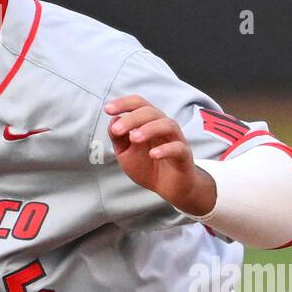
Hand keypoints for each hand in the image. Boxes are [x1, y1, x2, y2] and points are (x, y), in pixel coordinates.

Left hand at [105, 95, 215, 215]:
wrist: (168, 188)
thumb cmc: (147, 166)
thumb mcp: (125, 153)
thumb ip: (118, 138)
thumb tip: (113, 120)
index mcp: (148, 122)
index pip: (139, 104)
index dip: (124, 103)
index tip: (108, 109)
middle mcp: (163, 126)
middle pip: (151, 112)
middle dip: (132, 118)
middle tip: (117, 130)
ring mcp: (175, 140)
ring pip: (166, 125)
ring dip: (149, 129)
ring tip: (134, 138)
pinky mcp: (184, 156)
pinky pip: (178, 148)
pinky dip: (165, 149)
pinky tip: (153, 154)